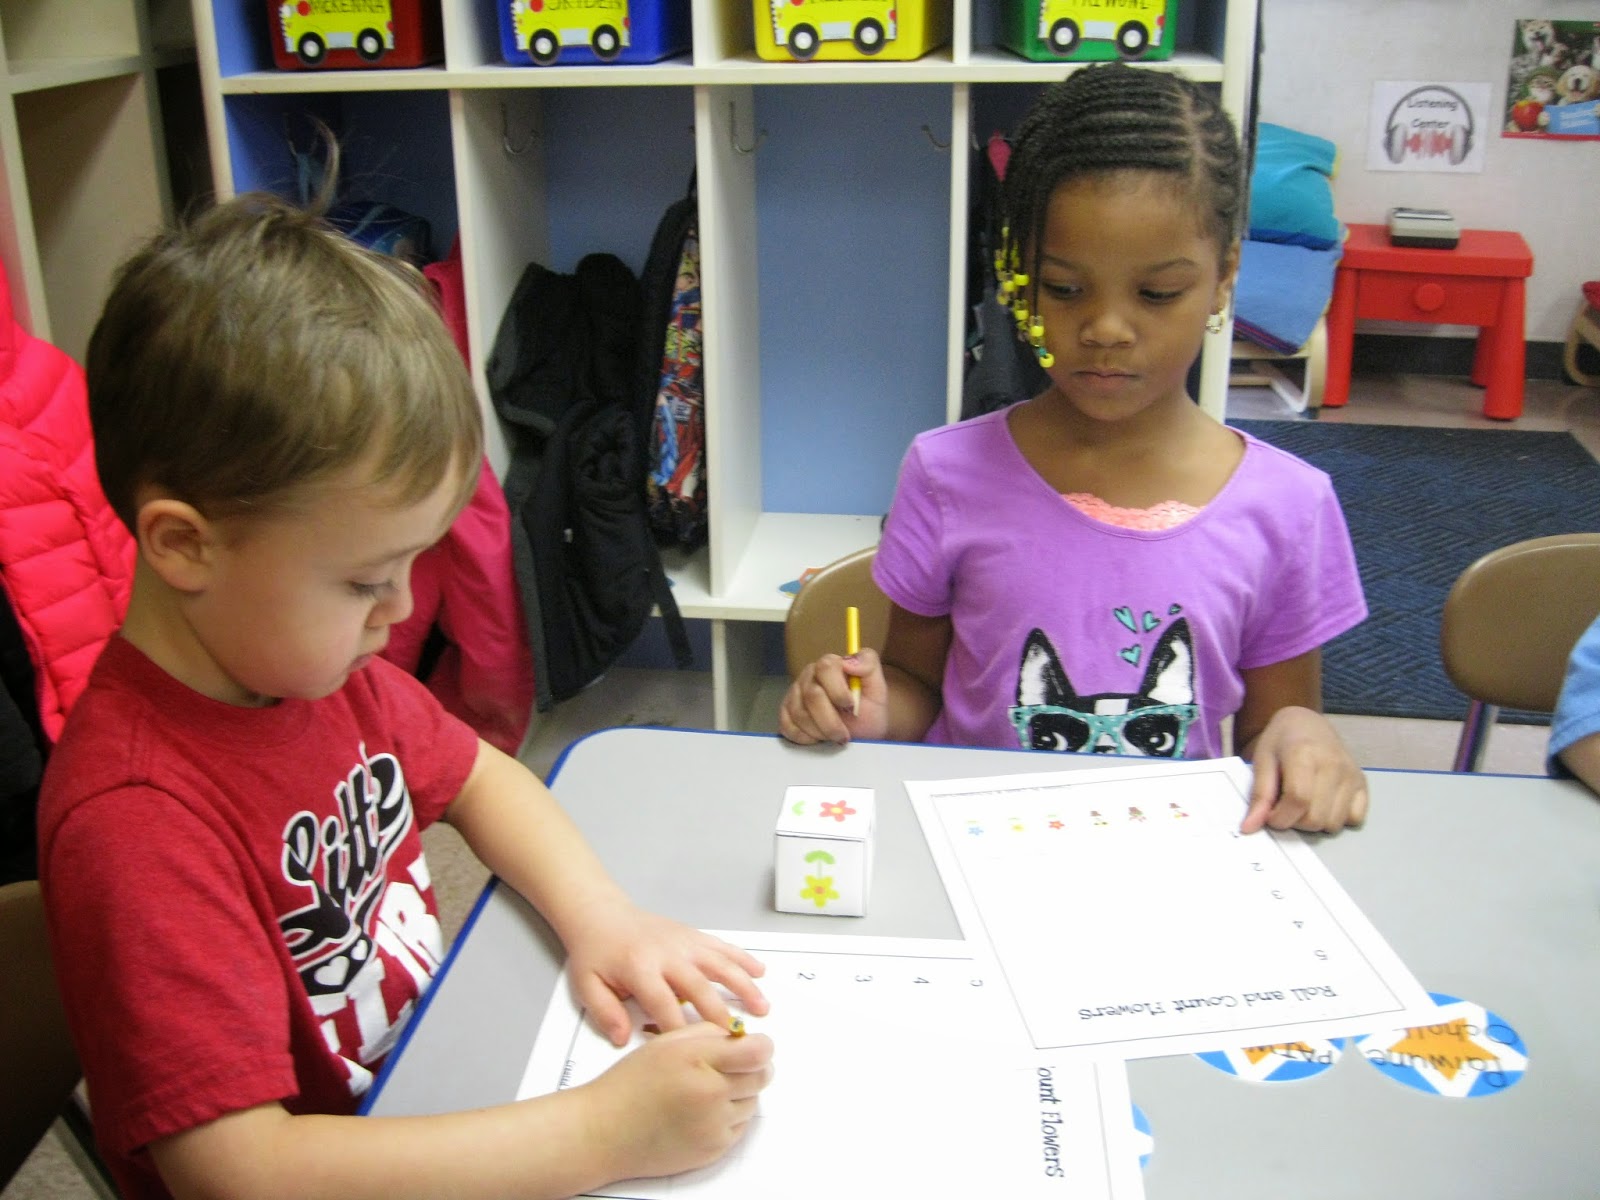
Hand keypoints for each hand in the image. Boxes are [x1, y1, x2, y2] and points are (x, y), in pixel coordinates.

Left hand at [562, 901, 768, 1045]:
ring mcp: (684, 942)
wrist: (602, 914)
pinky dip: (742, 958)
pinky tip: (760, 972)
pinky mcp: (693, 935)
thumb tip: (622, 1039)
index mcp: (639, 968)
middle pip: (699, 987)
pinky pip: (722, 947)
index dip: (681, 1031)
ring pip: (720, 964)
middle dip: (719, 1014)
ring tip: (763, 1008)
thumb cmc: (595, 954)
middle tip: (739, 1040)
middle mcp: (667, 954)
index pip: (665, 1005)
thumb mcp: (586, 986)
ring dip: (743, 985)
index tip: (696, 1054)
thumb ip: (605, 1012)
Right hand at [580, 1022, 773, 1180]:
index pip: (758, 1051)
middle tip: (730, 1067)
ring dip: (740, 1094)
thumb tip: (741, 1037)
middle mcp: (710, 1091)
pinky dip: (729, 1118)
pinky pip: (739, 1127)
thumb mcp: (666, 1042)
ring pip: (752, 1102)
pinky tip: (701, 1112)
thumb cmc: (631, 1084)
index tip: (754, 1046)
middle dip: (753, 1068)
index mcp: (698, 1058)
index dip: (761, 1046)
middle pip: (762, 1076)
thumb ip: (708, 1033)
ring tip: (706, 1091)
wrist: (604, 1131)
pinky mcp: (713, 1149)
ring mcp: (713, 1124)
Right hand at [778, 649, 888, 744]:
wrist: (862, 732)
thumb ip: (869, 665)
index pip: (826, 667)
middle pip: (812, 695)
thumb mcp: (878, 688)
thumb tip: (849, 660)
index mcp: (830, 665)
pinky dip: (805, 738)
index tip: (851, 707)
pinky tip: (819, 739)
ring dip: (821, 732)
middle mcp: (809, 676)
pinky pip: (787, 726)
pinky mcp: (785, 713)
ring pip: (800, 714)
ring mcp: (794, 694)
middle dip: (830, 721)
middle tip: (844, 735)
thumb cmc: (869, 709)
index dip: (838, 690)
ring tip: (835, 737)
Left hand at [1241, 707, 1367, 833]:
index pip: (1297, 800)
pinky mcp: (1363, 783)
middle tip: (1286, 807)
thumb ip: (1259, 795)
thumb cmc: (1282, 741)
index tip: (1270, 815)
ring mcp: (1352, 775)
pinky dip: (1338, 818)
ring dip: (1315, 822)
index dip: (1280, 817)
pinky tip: (1324, 803)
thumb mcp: (1262, 760)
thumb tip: (1250, 828)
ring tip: (1304, 804)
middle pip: (1316, 818)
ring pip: (1334, 823)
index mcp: (1305, 754)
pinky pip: (1355, 818)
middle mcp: (1334, 765)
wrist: (1308, 724)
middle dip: (1295, 822)